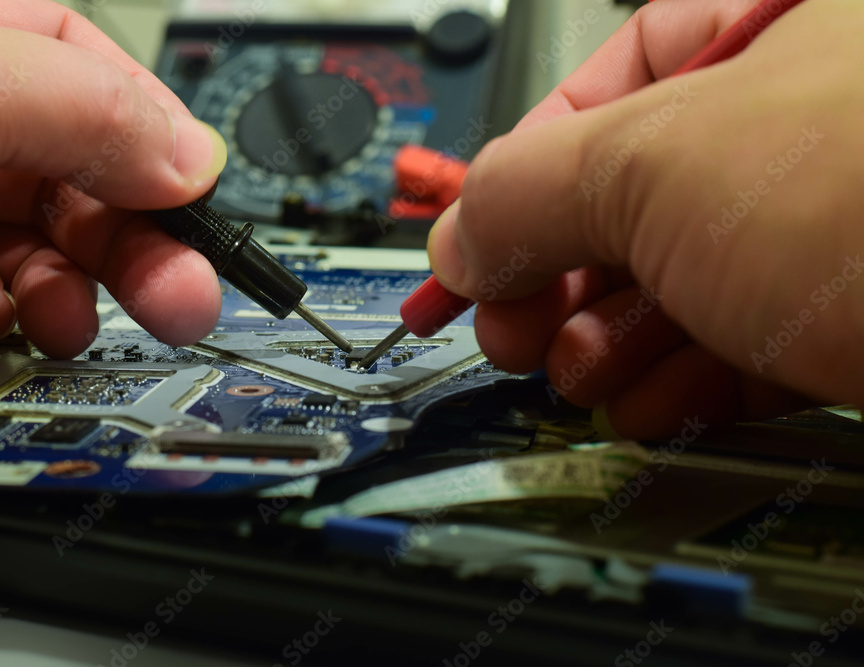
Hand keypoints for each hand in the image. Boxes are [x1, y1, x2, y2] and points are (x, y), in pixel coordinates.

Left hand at [0, 0, 226, 358]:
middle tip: (179, 290)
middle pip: (69, 171)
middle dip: (131, 236)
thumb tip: (190, 155)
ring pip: (29, 245)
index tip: (189, 191)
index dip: (144, 124)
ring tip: (69, 320)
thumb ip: (79, 107)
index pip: (76, 60)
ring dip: (69, 290)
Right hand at [427, 0, 863, 436]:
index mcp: (768, 17)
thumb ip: (531, 190)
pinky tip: (647, 405)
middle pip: (636, 198)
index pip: (598, 90)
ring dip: (610, 339)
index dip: (513, 178)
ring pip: (687, 279)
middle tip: (511, 326)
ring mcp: (839, 218)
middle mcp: (813, 110)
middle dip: (558, 275)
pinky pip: (747, 339)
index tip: (464, 248)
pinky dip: (685, 379)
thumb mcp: (662, 164)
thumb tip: (462, 230)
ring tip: (574, 372)